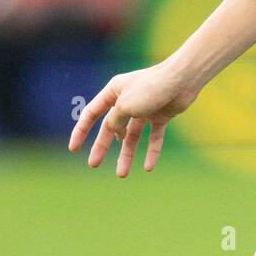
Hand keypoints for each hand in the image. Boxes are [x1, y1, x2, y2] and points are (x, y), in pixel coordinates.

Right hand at [67, 63, 197, 176]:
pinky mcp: (161, 116)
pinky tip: (147, 168)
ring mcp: (145, 109)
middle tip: (93, 165)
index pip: (91, 113)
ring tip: (121, 175)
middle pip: (110, 128)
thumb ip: (114, 122)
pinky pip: (153, 137)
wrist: (182, 81)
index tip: (73, 148)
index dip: (81, 131)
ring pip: (132, 136)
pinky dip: (151, 152)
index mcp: (113, 92)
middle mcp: (127, 100)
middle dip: (102, 147)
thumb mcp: (124, 106)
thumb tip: (113, 134)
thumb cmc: (151, 88)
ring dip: (126, 155)